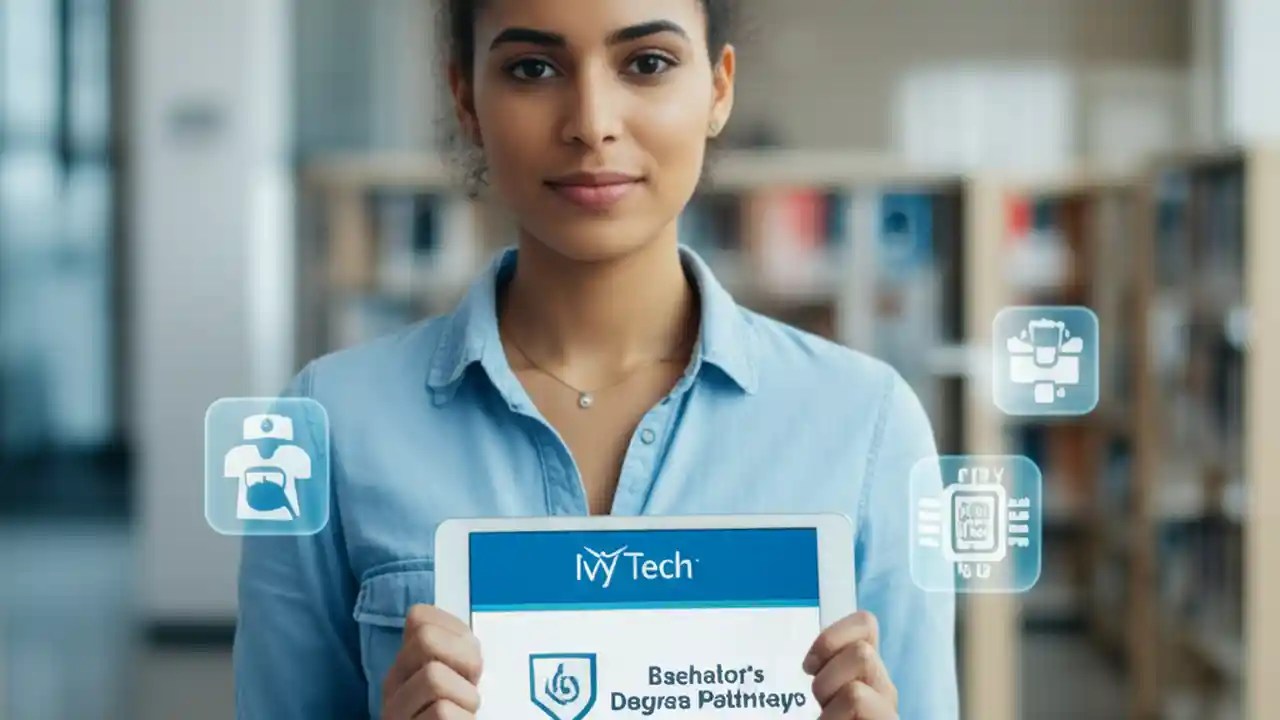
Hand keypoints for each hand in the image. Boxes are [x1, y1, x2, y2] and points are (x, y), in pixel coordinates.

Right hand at [381, 604, 482, 719]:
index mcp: (405, 664)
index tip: (467, 663)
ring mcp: (395, 712)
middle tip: (471, 687)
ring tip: (465, 714)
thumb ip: (457, 656)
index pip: (419, 617)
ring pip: (433, 676)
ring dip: (466, 697)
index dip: (456, 634)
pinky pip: (442, 713)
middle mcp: (393, 685)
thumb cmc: (460, 715)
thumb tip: (467, 636)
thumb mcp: (459, 681)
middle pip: (426, 639)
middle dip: (464, 659)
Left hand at [802, 610, 898, 719]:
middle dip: (826, 678)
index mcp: (868, 672)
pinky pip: (856, 704)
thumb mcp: (822, 691)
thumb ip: (824, 669)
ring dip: (828, 704)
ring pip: (855, 690)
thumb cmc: (827, 715)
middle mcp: (884, 690)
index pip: (866, 625)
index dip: (834, 636)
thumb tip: (808, 655)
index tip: (810, 665)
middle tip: (820, 703)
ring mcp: (887, 714)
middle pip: (861, 653)